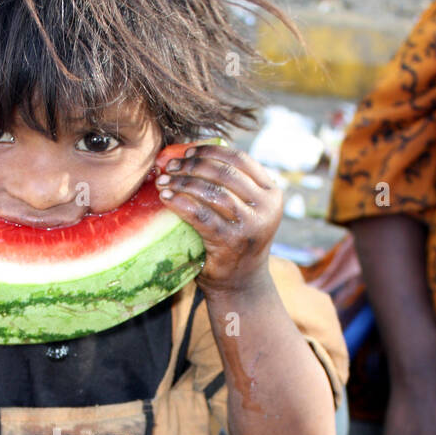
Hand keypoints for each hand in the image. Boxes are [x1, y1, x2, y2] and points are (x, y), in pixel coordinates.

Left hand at [155, 145, 282, 293]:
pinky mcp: (231, 242)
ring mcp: (250, 225)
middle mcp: (266, 207)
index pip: (239, 159)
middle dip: (192, 166)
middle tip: (169, 167)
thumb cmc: (234, 240)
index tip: (187, 152)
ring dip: (183, 183)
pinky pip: (201, 215)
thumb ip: (230, 184)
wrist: (241, 283)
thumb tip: (188, 153)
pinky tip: (166, 199)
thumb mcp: (243, 208)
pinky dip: (180, 203)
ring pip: (212, 191)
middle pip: (224, 173)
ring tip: (164, 182)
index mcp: (271, 192)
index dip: (209, 151)